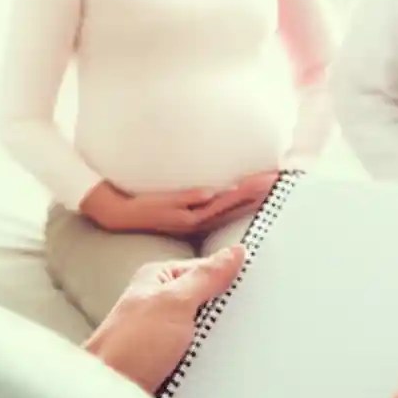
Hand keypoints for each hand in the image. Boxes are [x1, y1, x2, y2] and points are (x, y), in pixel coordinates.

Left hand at [80, 172, 279, 236]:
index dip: (258, 193)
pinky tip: (232, 187)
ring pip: (225, 204)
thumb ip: (196, 196)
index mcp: (202, 216)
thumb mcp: (175, 200)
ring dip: (246, 193)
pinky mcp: (175, 212)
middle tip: (282, 179)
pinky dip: (218, 196)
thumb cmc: (144, 206)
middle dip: (260, 192)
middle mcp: (200, 218)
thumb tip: (216, 189)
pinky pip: (201, 202)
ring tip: (266, 181)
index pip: (237, 203)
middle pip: (237, 204)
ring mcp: (189, 216)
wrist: (115, 212)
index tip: (277, 181)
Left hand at [84, 245, 245, 393]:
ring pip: (207, 329)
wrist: (110, 388)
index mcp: (160, 278)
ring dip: (215, 340)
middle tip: (230, 321)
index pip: (206, 268)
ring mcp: (166, 331)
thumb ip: (206, 276)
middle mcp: (162, 302)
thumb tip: (232, 253)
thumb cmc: (129, 344)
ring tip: (213, 345)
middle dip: (222, 313)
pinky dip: (208, 357)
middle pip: (209, 301)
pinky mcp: (170, 357)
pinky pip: (201, 352)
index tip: (251, 286)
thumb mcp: (175, 302)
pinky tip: (211, 362)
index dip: (228, 277)